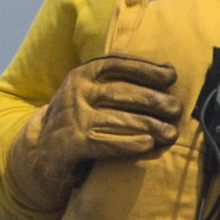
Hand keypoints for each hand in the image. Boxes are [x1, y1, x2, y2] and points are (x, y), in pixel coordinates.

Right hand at [7, 54, 178, 210]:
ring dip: (148, 125)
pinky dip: (128, 144)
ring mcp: (71, 119)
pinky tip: (148, 145)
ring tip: (170, 133)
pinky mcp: (70, 145)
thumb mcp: (91, 94)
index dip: (145, 68)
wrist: (42, 155)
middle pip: (120, 92)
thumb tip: (169, 70)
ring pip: (116, 119)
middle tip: (176, 109)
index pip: (115, 64)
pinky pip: (105, 144)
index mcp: (81, 75)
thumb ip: (121, 81)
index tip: (171, 76)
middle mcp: (74, 93)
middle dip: (152, 100)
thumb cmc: (80, 121)